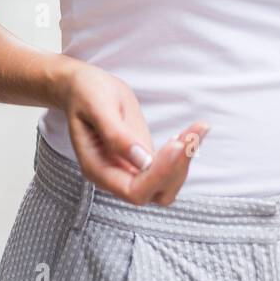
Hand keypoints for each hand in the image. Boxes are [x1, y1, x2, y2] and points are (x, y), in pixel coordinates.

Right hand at [54, 59, 209, 205]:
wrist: (82, 86)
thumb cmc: (85, 93)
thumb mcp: (98, 106)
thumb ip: (117, 135)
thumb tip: (143, 161)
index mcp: (98, 169)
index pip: (135, 191)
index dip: (159, 174)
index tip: (175, 143)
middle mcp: (115, 176)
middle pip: (156, 193)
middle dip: (178, 168)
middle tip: (192, 134)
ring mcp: (131, 169)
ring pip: (167, 184)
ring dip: (185, 160)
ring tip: (197, 130)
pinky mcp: (143, 159)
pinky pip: (169, 167)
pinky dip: (184, 152)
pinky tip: (192, 132)